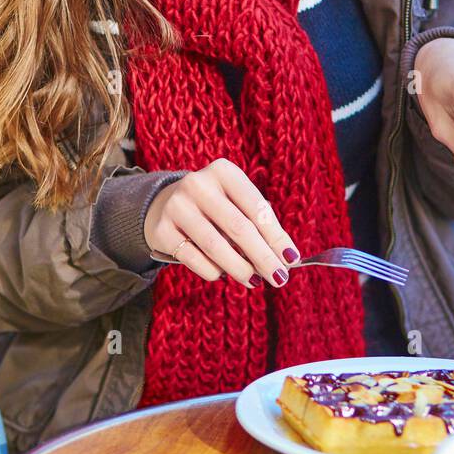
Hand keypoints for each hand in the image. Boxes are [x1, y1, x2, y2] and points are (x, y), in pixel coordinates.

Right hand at [143, 158, 298, 288]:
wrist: (163, 204)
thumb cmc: (214, 207)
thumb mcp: (235, 202)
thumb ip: (259, 224)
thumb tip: (286, 259)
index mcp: (223, 172)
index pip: (256, 208)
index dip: (276, 236)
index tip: (291, 260)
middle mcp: (198, 185)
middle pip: (239, 228)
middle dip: (263, 257)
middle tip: (279, 278)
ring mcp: (177, 206)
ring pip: (216, 246)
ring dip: (241, 269)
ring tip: (255, 281)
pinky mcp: (162, 230)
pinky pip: (195, 259)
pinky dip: (214, 271)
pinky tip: (223, 275)